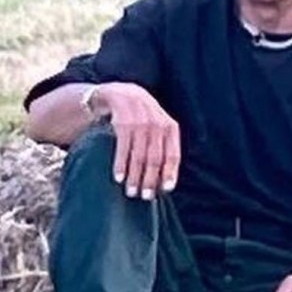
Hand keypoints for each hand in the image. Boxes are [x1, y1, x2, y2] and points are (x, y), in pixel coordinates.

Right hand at [93, 83, 180, 198]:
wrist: (121, 94)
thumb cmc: (142, 119)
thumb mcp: (157, 127)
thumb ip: (163, 147)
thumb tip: (165, 182)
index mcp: (170, 127)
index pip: (173, 155)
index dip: (170, 173)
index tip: (165, 190)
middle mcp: (157, 124)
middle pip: (155, 158)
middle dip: (150, 180)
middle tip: (145, 197)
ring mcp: (140, 122)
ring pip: (139, 155)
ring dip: (134, 176)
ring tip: (130, 192)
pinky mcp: (123, 122)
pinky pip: (123, 148)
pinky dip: (121, 164)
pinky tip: (118, 178)